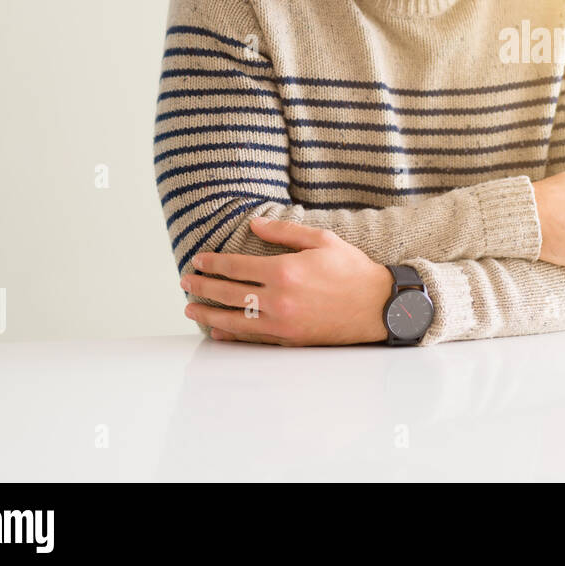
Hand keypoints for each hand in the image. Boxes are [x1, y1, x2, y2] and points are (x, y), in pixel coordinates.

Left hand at [181, 218, 392, 345]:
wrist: (379, 306)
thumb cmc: (353, 270)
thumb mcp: (322, 240)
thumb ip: (284, 233)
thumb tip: (254, 226)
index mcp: (285, 270)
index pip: (236, 267)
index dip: (213, 263)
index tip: (198, 260)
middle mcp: (279, 299)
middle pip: (228, 293)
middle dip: (202, 287)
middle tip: (185, 282)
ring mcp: (283, 323)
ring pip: (234, 318)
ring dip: (208, 313)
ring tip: (190, 307)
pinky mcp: (290, 339)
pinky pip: (253, 338)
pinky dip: (231, 334)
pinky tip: (218, 330)